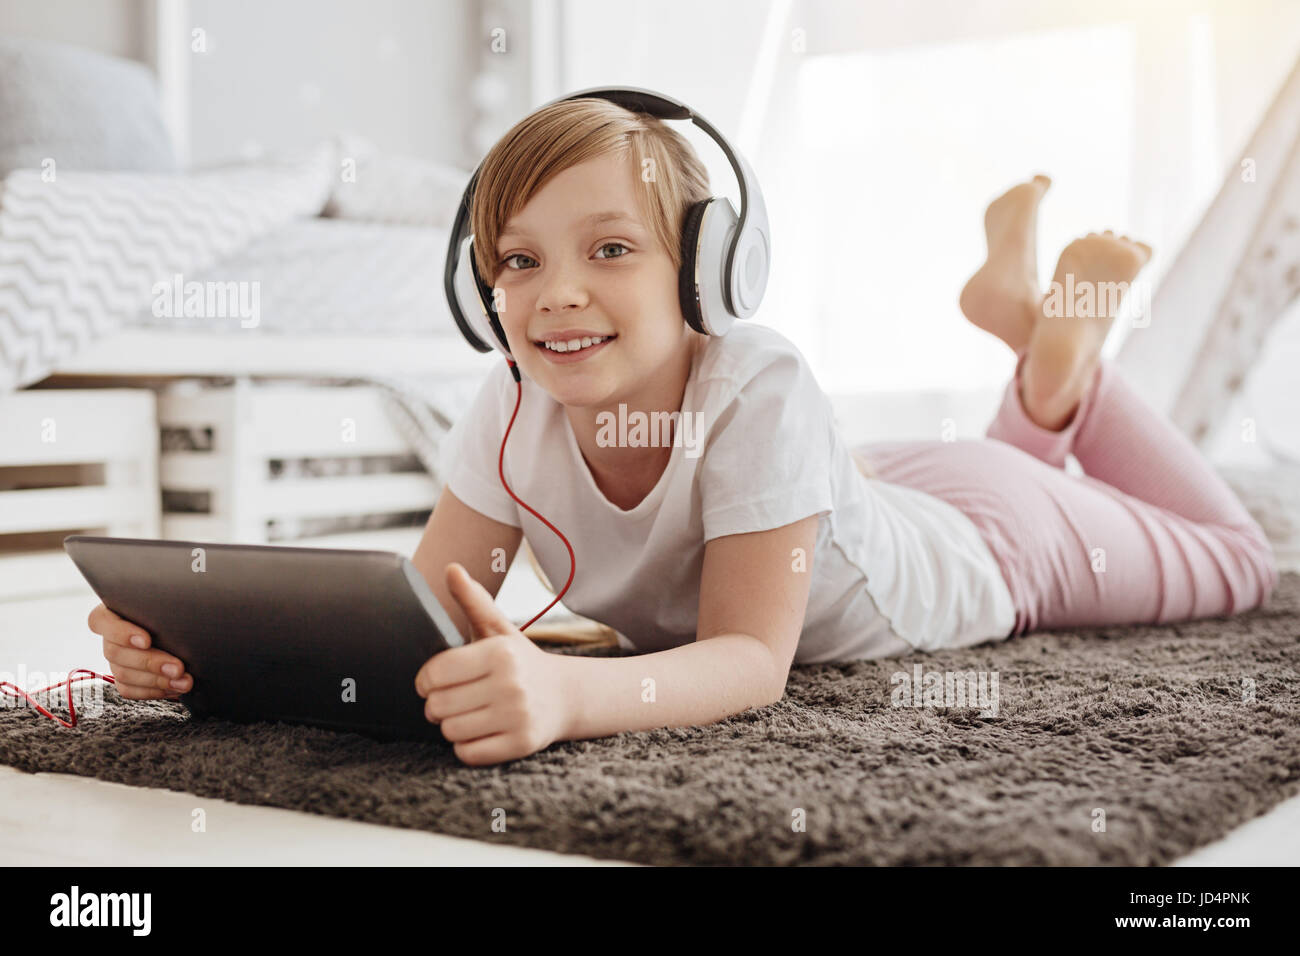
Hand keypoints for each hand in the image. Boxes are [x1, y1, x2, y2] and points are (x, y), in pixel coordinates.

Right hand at [87, 602, 192, 699]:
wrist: (189, 624)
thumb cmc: (178, 603)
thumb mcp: (172, 595)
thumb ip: (169, 597)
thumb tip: (182, 599)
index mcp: (114, 610)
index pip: (101, 620)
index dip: (121, 632)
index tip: (146, 640)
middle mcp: (111, 636)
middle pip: (115, 652)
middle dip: (150, 662)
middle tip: (178, 667)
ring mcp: (116, 659)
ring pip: (123, 674)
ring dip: (157, 680)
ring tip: (185, 681)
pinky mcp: (125, 678)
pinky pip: (130, 690)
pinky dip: (153, 691)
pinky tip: (175, 688)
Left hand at [414, 563, 570, 765]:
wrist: (566, 695)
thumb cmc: (520, 662)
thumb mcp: (498, 629)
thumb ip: (473, 600)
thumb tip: (452, 568)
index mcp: (499, 653)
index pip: (435, 673)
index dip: (425, 680)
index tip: (432, 682)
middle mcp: (511, 684)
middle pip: (438, 706)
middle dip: (437, 705)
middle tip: (450, 700)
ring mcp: (518, 716)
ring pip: (451, 732)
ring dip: (451, 726)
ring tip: (466, 714)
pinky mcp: (521, 744)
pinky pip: (468, 753)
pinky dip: (466, 746)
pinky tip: (479, 731)